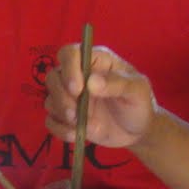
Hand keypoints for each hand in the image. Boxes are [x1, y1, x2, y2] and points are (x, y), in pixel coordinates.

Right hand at [44, 44, 159, 150]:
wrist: (138, 130)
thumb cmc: (139, 103)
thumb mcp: (137, 90)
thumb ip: (117, 83)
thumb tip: (92, 82)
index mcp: (95, 61)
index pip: (69, 54)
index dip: (68, 69)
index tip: (78, 90)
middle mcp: (77, 76)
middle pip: (53, 77)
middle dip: (61, 97)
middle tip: (76, 113)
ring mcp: (69, 98)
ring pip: (49, 100)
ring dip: (63, 115)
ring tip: (86, 126)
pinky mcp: (66, 118)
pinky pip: (51, 121)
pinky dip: (60, 130)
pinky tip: (77, 135)